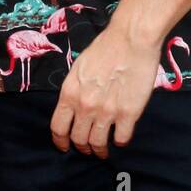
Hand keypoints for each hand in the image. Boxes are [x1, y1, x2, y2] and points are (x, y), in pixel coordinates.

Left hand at [50, 12, 160, 157]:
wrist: (131, 39)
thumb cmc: (106, 48)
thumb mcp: (79, 68)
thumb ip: (74, 90)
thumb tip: (74, 107)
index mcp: (70, 93)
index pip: (58, 127)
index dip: (60, 141)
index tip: (64, 146)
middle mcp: (85, 106)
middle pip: (78, 139)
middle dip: (81, 147)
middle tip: (87, 148)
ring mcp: (107, 112)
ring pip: (98, 143)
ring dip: (99, 150)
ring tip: (103, 151)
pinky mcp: (129, 114)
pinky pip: (122, 138)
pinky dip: (120, 141)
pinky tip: (121, 136)